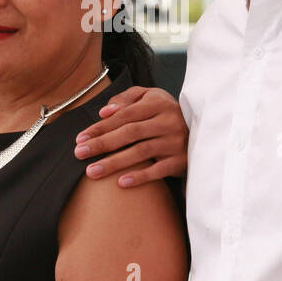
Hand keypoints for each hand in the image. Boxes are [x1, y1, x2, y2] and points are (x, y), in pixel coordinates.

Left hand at [73, 86, 187, 186]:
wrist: (202, 131)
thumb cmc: (165, 113)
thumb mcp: (150, 97)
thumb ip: (126, 99)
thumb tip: (104, 112)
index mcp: (158, 103)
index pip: (124, 115)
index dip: (101, 126)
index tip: (80, 138)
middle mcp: (168, 121)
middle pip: (130, 132)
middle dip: (102, 144)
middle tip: (79, 154)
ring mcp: (176, 142)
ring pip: (141, 152)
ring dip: (114, 163)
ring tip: (92, 172)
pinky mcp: (181, 161)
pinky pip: (159, 170)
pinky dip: (140, 177)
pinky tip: (120, 183)